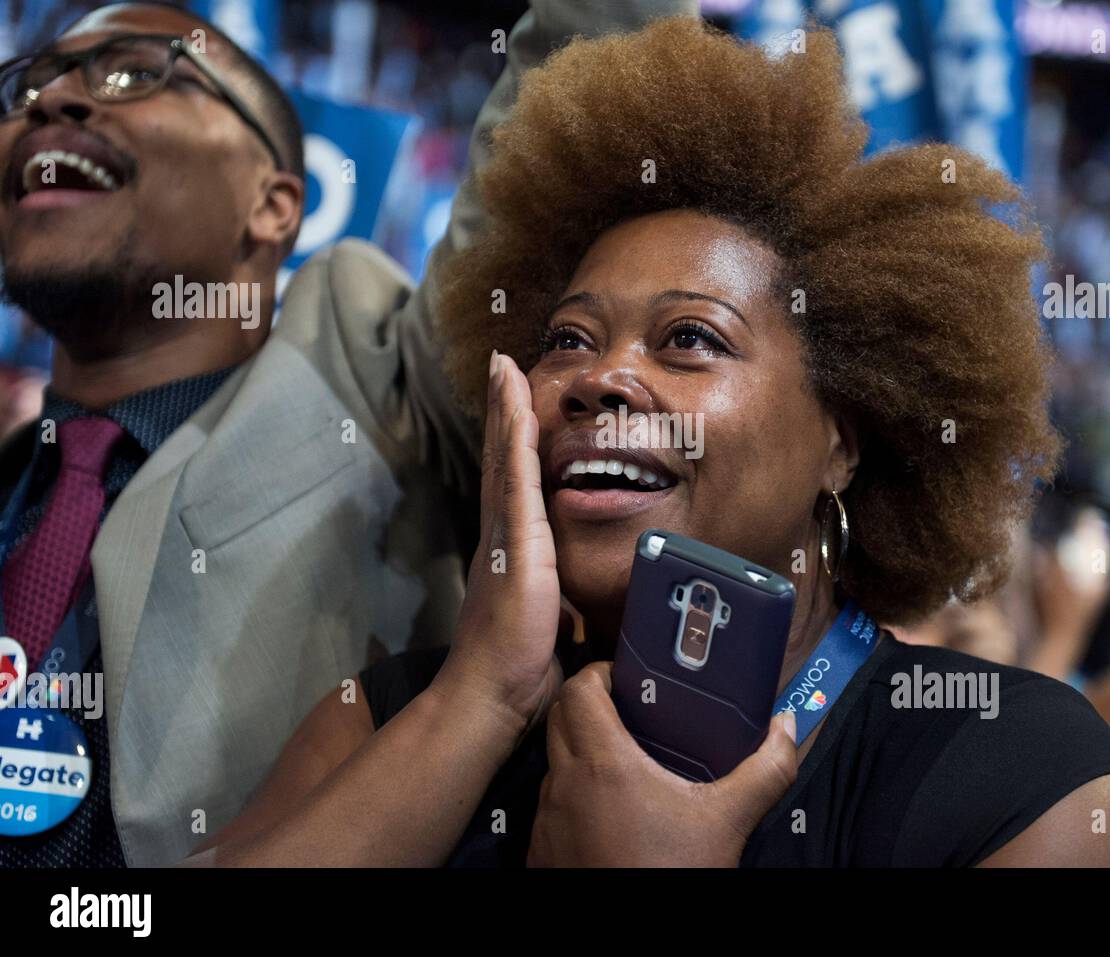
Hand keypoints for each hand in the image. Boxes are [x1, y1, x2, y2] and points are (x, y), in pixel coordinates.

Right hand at [442, 351, 563, 734]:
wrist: (491, 693)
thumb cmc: (519, 670)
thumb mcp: (550, 624)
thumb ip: (562, 606)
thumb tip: (586, 615)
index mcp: (510, 550)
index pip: (510, 483)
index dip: (510, 443)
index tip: (514, 406)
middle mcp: (500, 533)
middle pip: (498, 457)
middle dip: (501, 410)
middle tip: (501, 366)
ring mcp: (504, 532)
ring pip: (503, 456)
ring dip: (505, 408)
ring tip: (504, 367)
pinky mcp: (515, 539)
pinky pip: (515, 474)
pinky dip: (514, 435)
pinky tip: (517, 402)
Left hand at [527, 662, 798, 866]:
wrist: (632, 939)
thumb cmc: (672, 874)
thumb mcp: (727, 822)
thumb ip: (764, 771)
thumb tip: (785, 728)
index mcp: (603, 763)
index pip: (579, 690)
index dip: (600, 674)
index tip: (628, 677)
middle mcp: (564, 784)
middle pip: (561, 718)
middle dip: (590, 704)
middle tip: (629, 707)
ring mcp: (546, 820)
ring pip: (554, 762)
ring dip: (581, 750)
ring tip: (625, 757)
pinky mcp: (542, 851)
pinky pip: (551, 805)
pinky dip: (574, 794)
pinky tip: (611, 810)